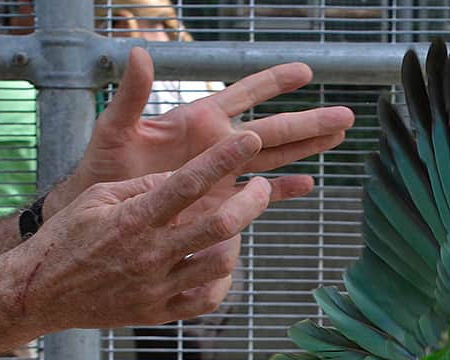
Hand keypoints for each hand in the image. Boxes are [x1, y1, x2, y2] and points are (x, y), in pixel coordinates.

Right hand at [20, 131, 270, 330]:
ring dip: (236, 240)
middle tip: (260, 186)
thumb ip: (144, 186)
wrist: (39, 295)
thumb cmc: (66, 239)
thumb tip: (185, 176)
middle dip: (252, 202)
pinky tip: (217, 261)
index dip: (223, 159)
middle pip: (220, 226)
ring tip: (232, 225)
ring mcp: (157, 288)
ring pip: (221, 264)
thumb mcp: (97, 198)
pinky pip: (207, 299)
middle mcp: (149, 255)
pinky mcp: (159, 312)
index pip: (188, 183)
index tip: (250, 139)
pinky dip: (221, 280)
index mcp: (133, 220)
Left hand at [45, 48, 353, 217]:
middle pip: (274, 129)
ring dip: (306, 149)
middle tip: (347, 115)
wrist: (104, 216)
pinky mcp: (221, 201)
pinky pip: (259, 195)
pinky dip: (282, 191)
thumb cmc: (103, 171)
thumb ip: (131, 96)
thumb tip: (140, 53)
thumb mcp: (114, 130)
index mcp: (197, 121)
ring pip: (275, 157)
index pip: (244, 95)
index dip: (274, 82)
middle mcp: (217, 144)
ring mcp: (223, 173)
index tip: (305, 71)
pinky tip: (307, 186)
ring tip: (340, 138)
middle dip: (310, 122)